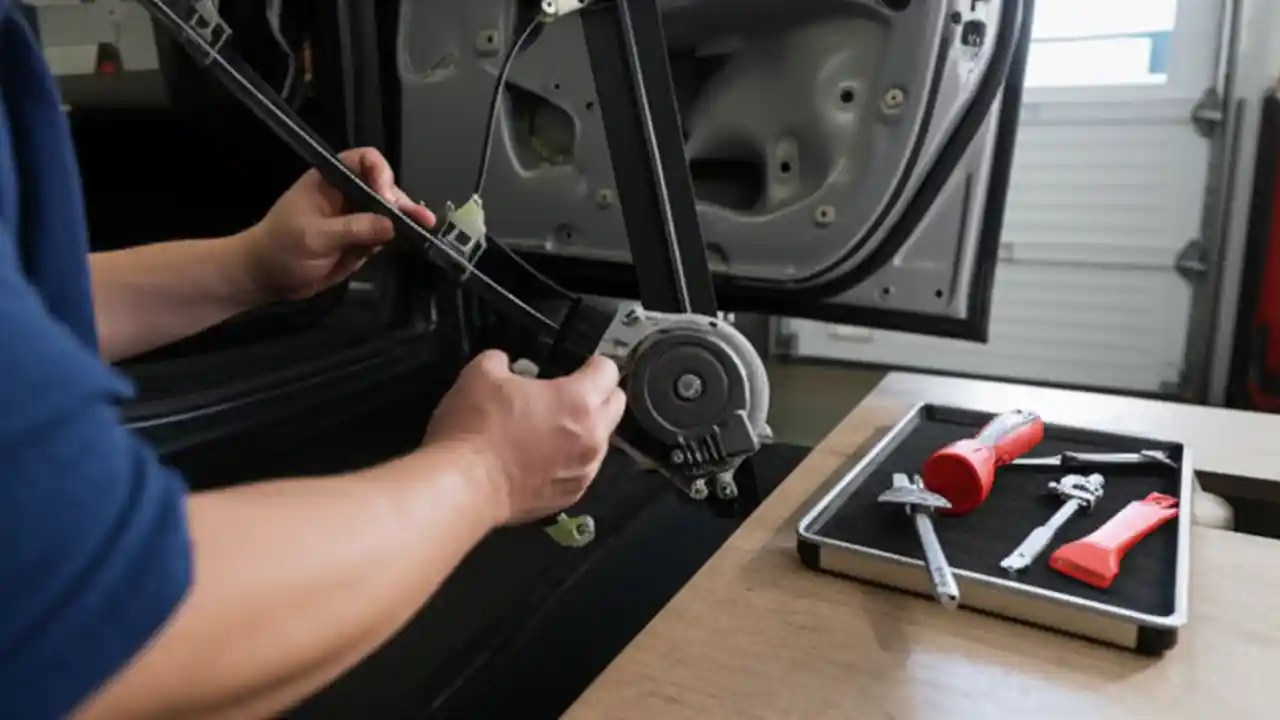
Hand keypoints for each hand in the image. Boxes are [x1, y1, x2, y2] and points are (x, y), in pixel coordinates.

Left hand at [238, 147, 436, 302]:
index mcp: (330, 181)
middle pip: (384, 187)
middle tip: (419, 219)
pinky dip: (402, 236)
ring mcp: (357, 217)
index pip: (365, 161)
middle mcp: (347, 194)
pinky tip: (418, 240)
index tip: (387, 199)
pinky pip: (387, 234)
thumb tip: (391, 224)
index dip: (381, 174)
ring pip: (390, 212)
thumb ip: (353, 229)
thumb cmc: (281, 249)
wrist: (267, 278)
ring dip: (408, 218)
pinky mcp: (362, 239)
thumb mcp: (315, 237)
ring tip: (426, 227)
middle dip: (401, 200)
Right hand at [425, 351, 627, 525]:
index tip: (577, 365)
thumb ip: (502, 361)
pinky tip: (544, 458)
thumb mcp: (481, 374)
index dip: (593, 364)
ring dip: (587, 430)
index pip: (608, 371)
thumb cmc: (476, 426)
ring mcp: (585, 471)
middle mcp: (593, 437)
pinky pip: (583, 469)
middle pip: (616, 405)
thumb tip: (507, 365)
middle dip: (600, 394)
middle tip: (570, 394)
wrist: (464, 487)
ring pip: (602, 441)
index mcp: (579, 401)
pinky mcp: (571, 496)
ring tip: (555, 429)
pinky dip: (571, 460)